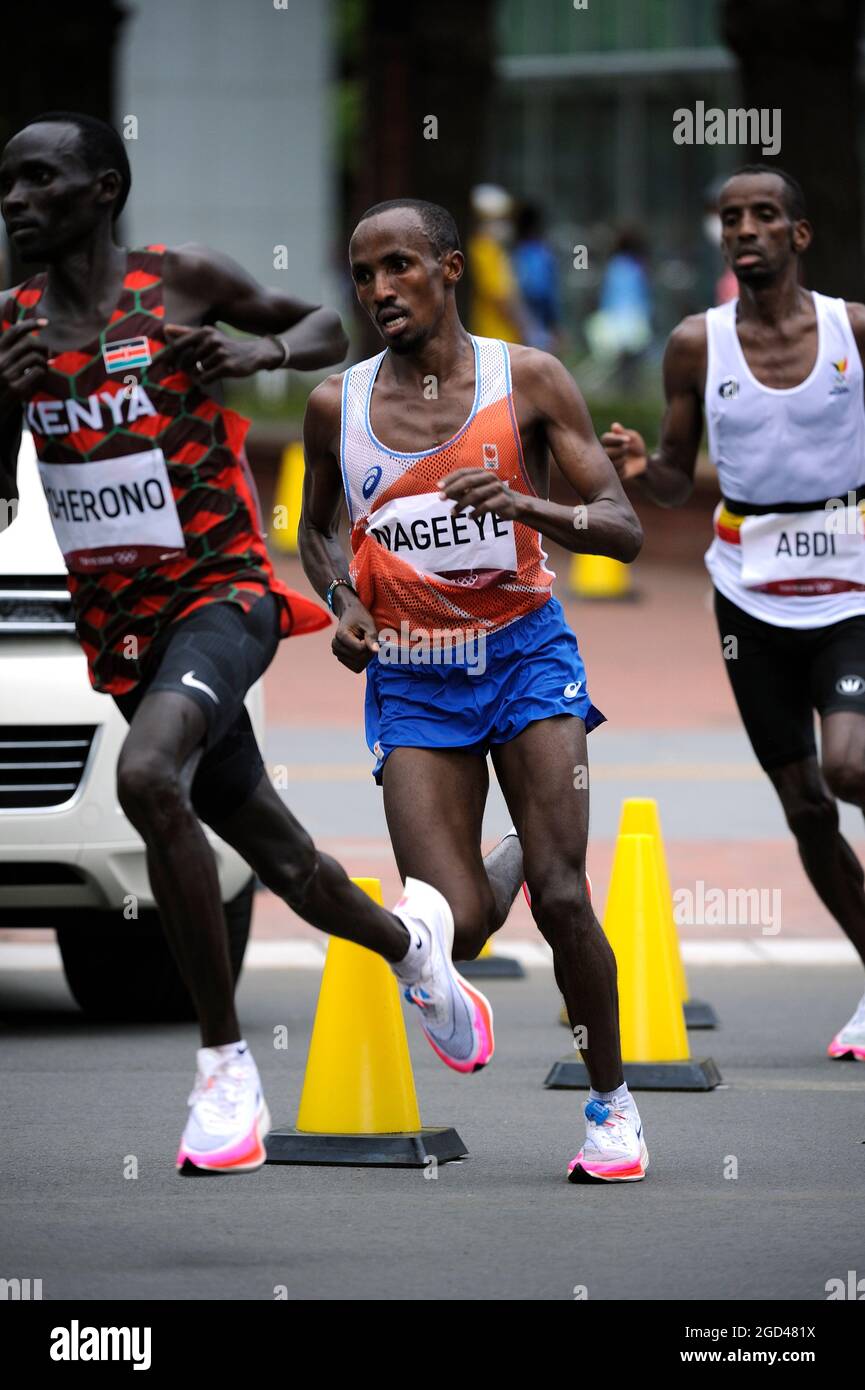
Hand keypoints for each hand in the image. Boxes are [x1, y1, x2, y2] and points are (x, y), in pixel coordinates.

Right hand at [0, 318, 49, 398]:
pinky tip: (41, 375)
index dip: (31, 324)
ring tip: (44, 367)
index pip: (14, 331)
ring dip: (45, 362)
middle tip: (47, 354)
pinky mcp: (16, 388)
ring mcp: (7, 375)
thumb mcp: (0, 360)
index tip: (46, 322)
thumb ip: (10, 347)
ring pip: (36, 357)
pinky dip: (43, 372)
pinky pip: (37, 372)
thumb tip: (22, 322)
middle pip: (29, 343)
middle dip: (43, 346)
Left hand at [163, 323, 277, 384]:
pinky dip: (207, 379)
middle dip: (189, 368)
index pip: (178, 345)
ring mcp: (219, 352)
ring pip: (198, 370)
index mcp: (204, 332)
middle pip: (187, 361)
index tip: (157, 366)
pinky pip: (207, 377)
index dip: (166, 357)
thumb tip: (165, 328)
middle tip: (199, 368)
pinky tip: (216, 375)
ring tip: (214, 368)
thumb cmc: (226, 346)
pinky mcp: (227, 366)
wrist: (254, 353)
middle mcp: (211, 340)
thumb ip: (186, 332)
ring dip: (202, 373)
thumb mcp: (208, 335)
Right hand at [331, 594, 379, 672]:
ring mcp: (337, 653)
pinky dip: (361, 660)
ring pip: (357, 664)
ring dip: (365, 656)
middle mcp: (336, 645)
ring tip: (362, 642)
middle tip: (367, 639)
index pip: (360, 649)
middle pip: (358, 658)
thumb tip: (376, 651)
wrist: (350, 614)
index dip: (368, 644)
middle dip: (368, 651)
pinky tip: (360, 649)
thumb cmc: (360, 618)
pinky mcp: (340, 658)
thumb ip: (372, 638)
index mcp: (341, 635)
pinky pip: (356, 667)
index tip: (367, 635)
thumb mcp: (369, 624)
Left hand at [437, 467, 523, 520]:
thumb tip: (443, 493)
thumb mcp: (475, 494)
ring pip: (475, 494)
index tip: (438, 487)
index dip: (450, 479)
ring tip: (453, 513)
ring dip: (461, 504)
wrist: (515, 505)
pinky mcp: (503, 500)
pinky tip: (470, 518)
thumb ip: (460, 493)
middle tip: (441, 498)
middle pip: (468, 481)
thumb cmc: (491, 498)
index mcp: (482, 473)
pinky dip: (476, 513)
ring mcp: (497, 488)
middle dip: (452, 489)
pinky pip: (486, 506)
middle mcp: (490, 477)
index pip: (463, 472)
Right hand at [600, 421, 647, 480]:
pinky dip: (623, 470)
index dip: (616, 439)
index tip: (628, 440)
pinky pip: (616, 474)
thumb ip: (623, 432)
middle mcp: (604, 452)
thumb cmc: (635, 445)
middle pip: (607, 452)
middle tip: (627, 448)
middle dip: (620, 450)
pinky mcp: (612, 475)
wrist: (641, 461)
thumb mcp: (632, 437)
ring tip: (626, 458)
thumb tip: (615, 426)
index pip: (605, 439)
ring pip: (611, 464)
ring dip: (621, 460)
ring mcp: (607, 465)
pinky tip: (625, 468)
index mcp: (607, 441)